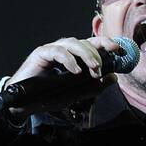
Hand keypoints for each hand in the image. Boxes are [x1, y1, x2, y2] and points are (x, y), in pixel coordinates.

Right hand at [7, 35, 123, 86]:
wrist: (25, 103)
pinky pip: (58, 51)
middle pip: (84, 42)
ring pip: (73, 43)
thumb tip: (113, 78)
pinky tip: (76, 70)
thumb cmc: (48, 96)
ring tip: (94, 68)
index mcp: (74, 58)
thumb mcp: (75, 94)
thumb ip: (94, 87)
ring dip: (86, 54)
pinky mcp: (41, 53)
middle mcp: (64, 50)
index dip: (106, 43)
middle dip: (97, 53)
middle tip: (101, 69)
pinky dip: (69, 59)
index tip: (120, 49)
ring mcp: (52, 50)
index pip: (92, 45)